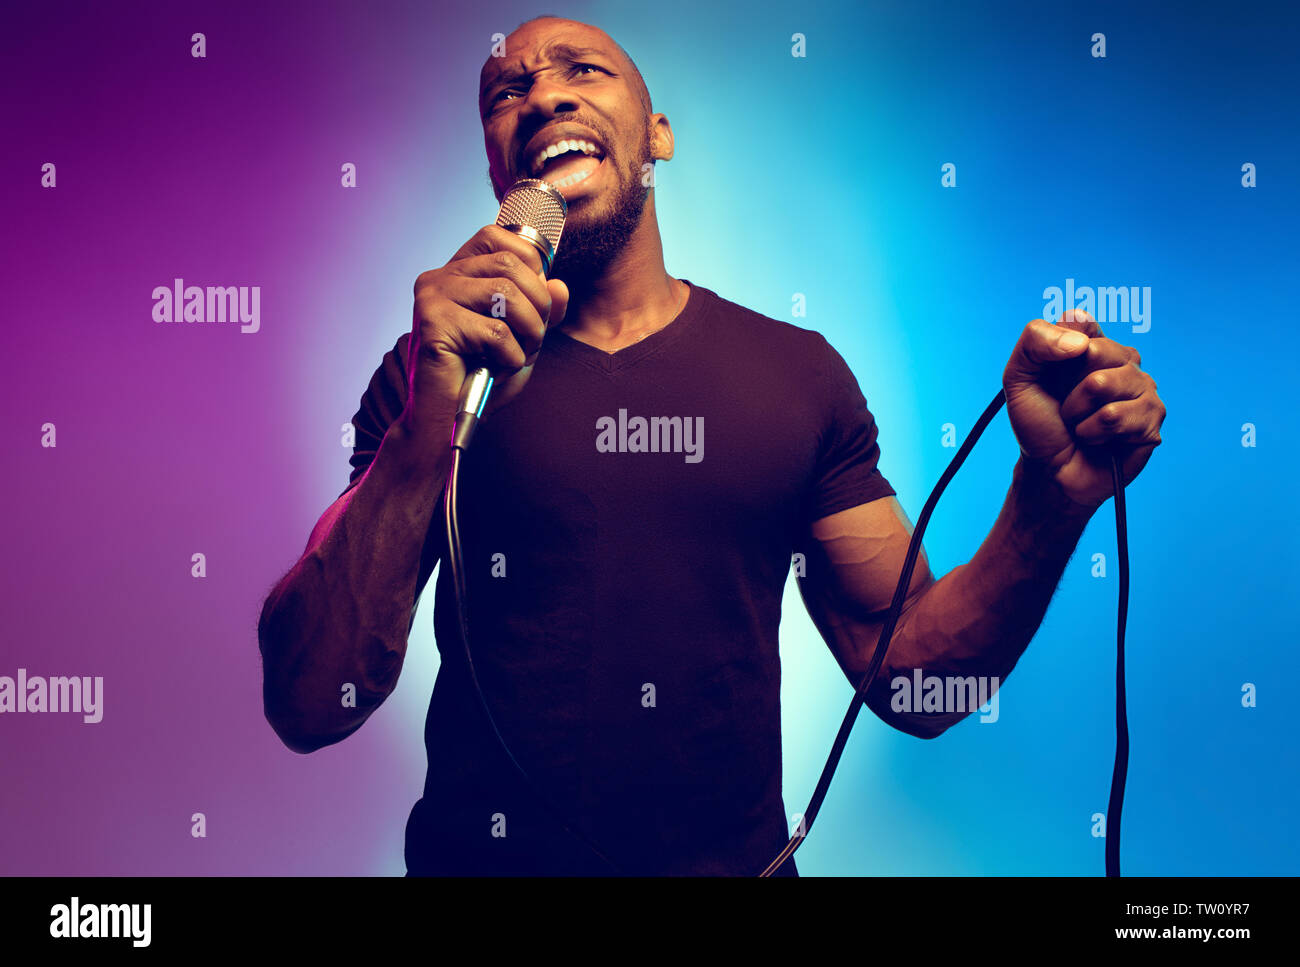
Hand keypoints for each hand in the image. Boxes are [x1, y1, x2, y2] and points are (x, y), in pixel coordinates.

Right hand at [400, 225, 569, 447]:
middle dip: (538, 305)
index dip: (529, 263)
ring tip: (517, 356)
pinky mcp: (434, 325)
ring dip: (528, 332)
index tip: (535, 300)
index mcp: (456, 273)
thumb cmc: (481, 376)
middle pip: (509, 264)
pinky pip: (496, 332)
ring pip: (506, 294)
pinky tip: (495, 370)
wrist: (446, 419)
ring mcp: (432, 298)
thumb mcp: (522, 337)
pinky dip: (510, 358)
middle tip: (533, 339)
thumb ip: (542, 309)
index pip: (496, 236)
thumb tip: (559, 286)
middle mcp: (439, 278)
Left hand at [1002, 309, 1164, 509]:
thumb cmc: (1039, 424)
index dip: (1056, 353)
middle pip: (1093, 351)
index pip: (1080, 322)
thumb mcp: (1018, 379)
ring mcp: (1143, 389)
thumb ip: (1035, 341)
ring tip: (1080, 425)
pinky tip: (1096, 440)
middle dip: (1065, 387)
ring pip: (1102, 384)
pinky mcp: (1152, 419)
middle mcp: (1125, 361)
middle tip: (1067, 407)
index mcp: (1095, 344)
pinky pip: (1115, 416)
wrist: (1049, 472)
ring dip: (1076, 413)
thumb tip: (1081, 344)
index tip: (1050, 374)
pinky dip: (1092, 433)